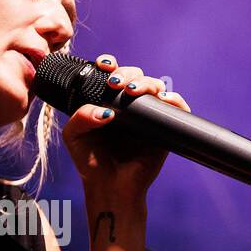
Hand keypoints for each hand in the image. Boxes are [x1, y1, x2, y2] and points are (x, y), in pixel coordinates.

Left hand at [60, 53, 192, 201]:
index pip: (113, 74)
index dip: (110, 64)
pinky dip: (174, 99)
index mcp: (108, 101)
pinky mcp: (165, 128)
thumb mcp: (74, 135)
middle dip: (126, 73)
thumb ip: (81, 115)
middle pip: (135, 75)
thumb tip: (107, 109)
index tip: (103, 66)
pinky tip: (163, 99)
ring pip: (155, 86)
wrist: (110, 186)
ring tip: (132, 92)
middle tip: (115, 85)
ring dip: (146, 83)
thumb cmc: (91, 161)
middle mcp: (130, 105)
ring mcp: (148, 115)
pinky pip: (176, 108)